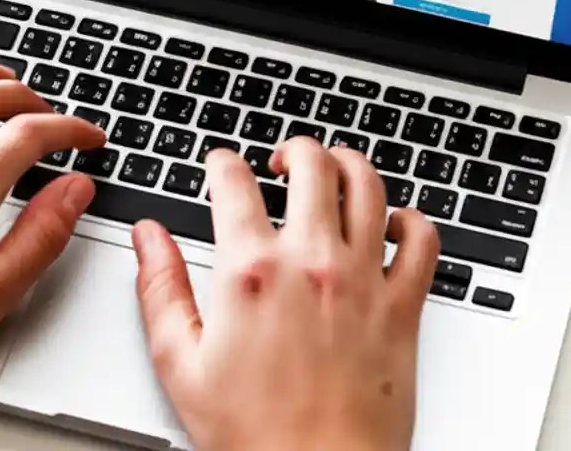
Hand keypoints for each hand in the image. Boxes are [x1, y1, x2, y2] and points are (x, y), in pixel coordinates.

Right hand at [133, 139, 439, 450]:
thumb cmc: (254, 434)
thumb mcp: (181, 364)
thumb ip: (160, 289)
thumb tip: (147, 237)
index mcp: (252, 272)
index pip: (234, 183)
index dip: (223, 162)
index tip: (222, 164)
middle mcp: (312, 262)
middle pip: (311, 165)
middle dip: (293, 149)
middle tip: (284, 159)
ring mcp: (364, 279)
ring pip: (368, 185)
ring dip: (349, 163)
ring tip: (335, 169)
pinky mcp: (403, 304)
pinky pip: (422, 240)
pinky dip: (412, 220)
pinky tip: (395, 222)